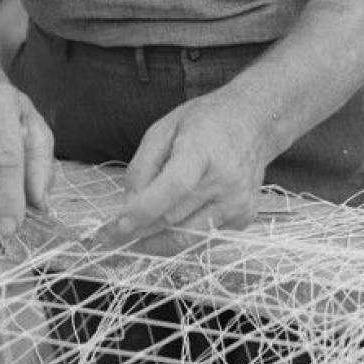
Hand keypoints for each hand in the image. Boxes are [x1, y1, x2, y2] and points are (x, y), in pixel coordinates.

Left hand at [98, 90, 274, 249]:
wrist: (255, 123)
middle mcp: (226, 180)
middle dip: (138, 232)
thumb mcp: (165, 128)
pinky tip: (170, 223)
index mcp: (203, 150)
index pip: (174, 187)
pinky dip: (180, 236)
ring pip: (187, 238)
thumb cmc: (205, 122)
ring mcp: (239, 203)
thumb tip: (128, 206)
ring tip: (133, 238)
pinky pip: (202, 238)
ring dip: (155, 242)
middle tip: (109, 238)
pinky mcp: (244, 218)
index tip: (116, 227)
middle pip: (174, 218)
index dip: (144, 211)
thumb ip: (142, 165)